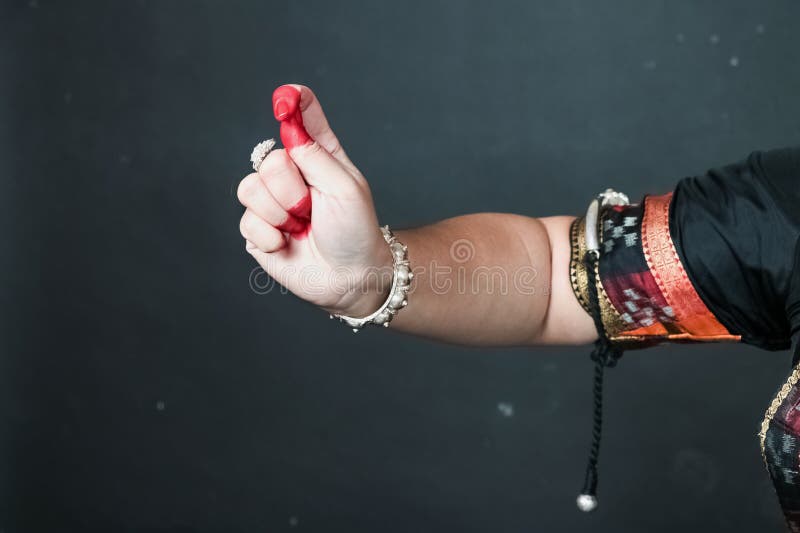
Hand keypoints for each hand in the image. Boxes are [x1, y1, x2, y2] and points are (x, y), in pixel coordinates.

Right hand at [238, 84, 391, 316]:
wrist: (350, 277)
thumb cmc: (356, 230)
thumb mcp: (344, 187)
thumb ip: (315, 153)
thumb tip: (290, 117)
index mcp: (318, 156)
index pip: (300, 118)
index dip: (292, 102)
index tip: (286, 96)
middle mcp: (292, 175)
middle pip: (269, 159)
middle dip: (289, 188)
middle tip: (310, 207)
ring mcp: (272, 202)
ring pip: (250, 188)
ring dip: (279, 213)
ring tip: (301, 227)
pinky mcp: (258, 231)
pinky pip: (246, 221)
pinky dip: (270, 235)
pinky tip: (288, 243)